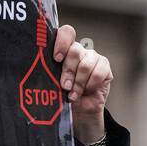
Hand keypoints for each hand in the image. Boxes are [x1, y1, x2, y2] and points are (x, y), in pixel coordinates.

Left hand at [52, 24, 111, 142]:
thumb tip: (42, 70)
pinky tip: (87, 90)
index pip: (66, 33)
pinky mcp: (104, 66)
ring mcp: (92, 57)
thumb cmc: (63, 96)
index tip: (57, 58)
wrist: (80, 111)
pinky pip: (98, 72)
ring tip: (74, 94)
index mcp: (64, 50)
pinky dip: (90, 84)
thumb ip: (50, 73)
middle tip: (65, 86)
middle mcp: (78, 51)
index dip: (62, 42)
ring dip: (79, 82)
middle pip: (75, 51)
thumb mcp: (53, 84)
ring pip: (86, 64)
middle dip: (69, 71)